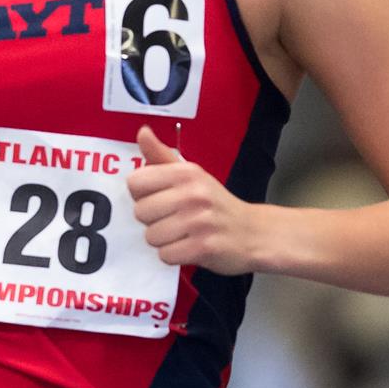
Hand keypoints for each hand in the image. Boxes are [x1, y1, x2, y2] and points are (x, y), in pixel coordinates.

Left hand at [126, 126, 257, 271]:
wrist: (253, 232)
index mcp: (186, 172)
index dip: (142, 195)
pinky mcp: (203, 247)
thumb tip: (142, 132)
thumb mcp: (191, 174)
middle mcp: (192, 193)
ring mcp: (198, 221)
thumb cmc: (215, 203)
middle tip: (175, 219)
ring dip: (163, 240)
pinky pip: (166, 255)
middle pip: (140, 212)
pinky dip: (174, 255)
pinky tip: (189, 247)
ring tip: (183, 234)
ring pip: (151, 236)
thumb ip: (161, 156)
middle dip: (153, 220)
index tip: (160, 198)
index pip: (135, 183)